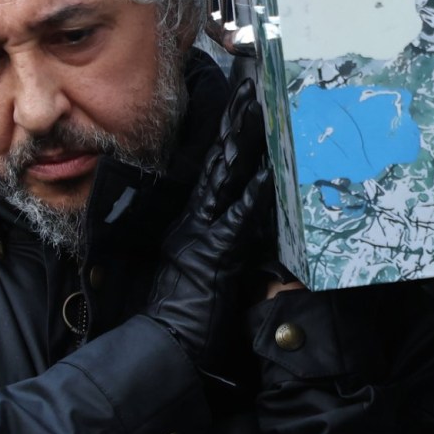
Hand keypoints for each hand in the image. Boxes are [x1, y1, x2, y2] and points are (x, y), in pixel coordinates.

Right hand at [145, 65, 273, 369]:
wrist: (162, 348)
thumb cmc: (182, 318)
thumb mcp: (202, 274)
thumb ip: (218, 250)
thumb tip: (238, 233)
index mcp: (193, 223)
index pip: (214, 169)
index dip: (229, 136)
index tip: (243, 104)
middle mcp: (196, 220)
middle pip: (219, 160)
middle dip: (236, 121)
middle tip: (252, 86)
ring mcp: (205, 233)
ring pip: (227, 176)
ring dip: (246, 140)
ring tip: (260, 105)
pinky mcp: (217, 253)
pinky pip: (240, 216)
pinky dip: (256, 190)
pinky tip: (271, 168)